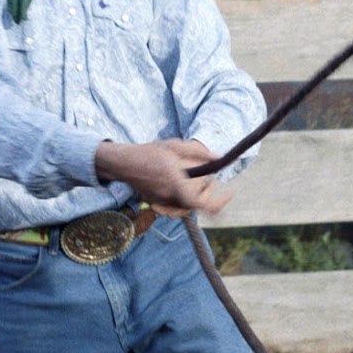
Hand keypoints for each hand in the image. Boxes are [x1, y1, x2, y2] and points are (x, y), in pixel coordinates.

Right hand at [94, 139, 233, 216]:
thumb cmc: (150, 152)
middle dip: (209, 193)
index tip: (229, 194)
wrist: (124, 163)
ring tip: (198, 181)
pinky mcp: (157, 205)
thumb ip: (198, 152)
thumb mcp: (175, 146)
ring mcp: (163, 203)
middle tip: (212, 180)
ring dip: (197, 196)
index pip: (203, 204)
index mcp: (176, 184)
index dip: (219, 202)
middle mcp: (170, 198)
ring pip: (188, 206)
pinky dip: (185, 198)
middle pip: (198, 204)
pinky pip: (177, 206)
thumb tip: (217, 158)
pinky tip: (182, 184)